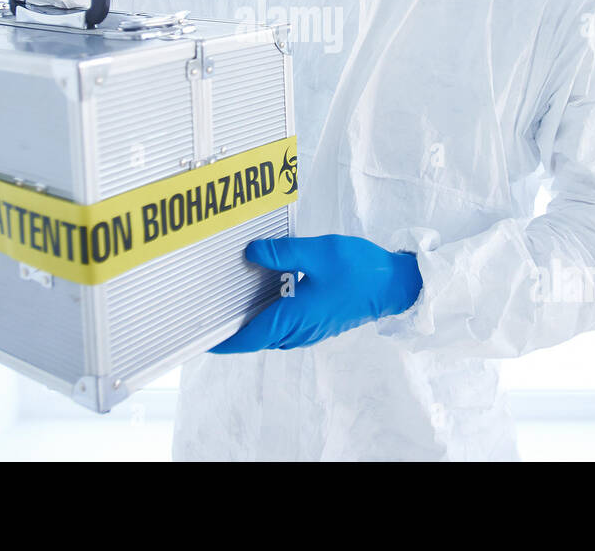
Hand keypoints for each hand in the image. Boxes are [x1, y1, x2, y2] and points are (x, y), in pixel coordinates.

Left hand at [211, 234, 422, 352]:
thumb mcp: (318, 252)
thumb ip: (281, 253)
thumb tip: (249, 253)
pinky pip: (283, 325)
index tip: (199, 338)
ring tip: (230, 300)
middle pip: (254, 336)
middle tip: (208, 308)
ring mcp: (309, 329)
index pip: (247, 338)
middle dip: (231, 327)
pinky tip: (265, 291)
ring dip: (250, 320)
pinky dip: (268, 314)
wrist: (394, 285)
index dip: (221, 341)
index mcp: (293, 318)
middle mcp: (298, 330)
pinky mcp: (317, 323)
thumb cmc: (360, 270)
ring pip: (269, 331)